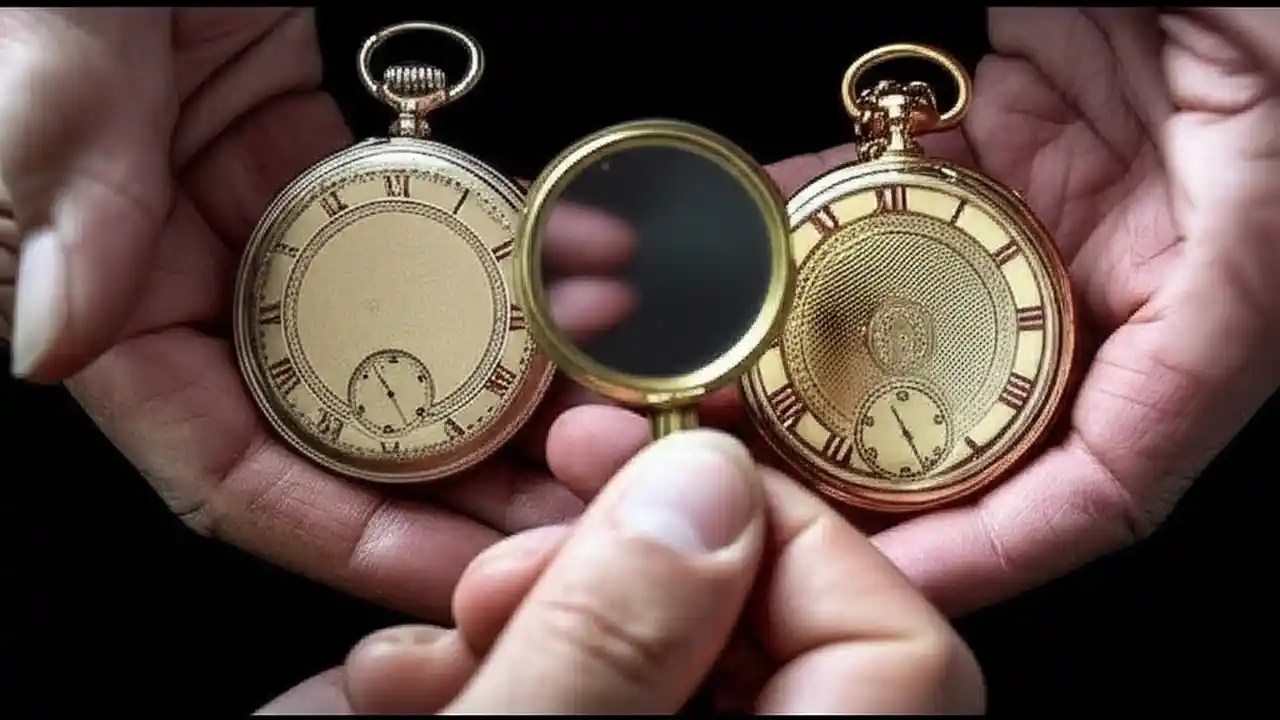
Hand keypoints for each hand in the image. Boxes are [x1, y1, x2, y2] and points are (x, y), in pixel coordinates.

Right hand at [0, 8, 630, 620]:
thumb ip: (45, 162)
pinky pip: (433, 238)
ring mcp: (272, 223)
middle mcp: (193, 274)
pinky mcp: (336, 163)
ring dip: (509, 388)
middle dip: (462, 491)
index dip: (348, 542)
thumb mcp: (39, 38)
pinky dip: (506, 262)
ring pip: (401, 344)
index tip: (468, 578)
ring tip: (615, 414)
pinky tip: (593, 279)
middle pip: (341, 431)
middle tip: (582, 511)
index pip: (229, 471)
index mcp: (105, 287)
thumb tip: (54, 330)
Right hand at [258, 414, 983, 713]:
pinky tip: (395, 684)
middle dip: (641, 557)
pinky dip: (499, 665)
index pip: (900, 653)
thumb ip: (609, 652)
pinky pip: (592, 685)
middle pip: (778, 629)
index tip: (665, 479)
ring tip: (429, 635)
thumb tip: (704, 494)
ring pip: (673, 649)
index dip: (792, 542)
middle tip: (528, 527)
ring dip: (547, 610)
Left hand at [722, 8, 1279, 616]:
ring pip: (922, 317)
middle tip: (753, 482)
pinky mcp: (1005, 143)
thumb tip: (1117, 430)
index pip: (1097, 486)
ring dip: (816, 351)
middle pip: (989, 420)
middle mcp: (1131, 270)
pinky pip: (894, 199)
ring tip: (716, 372)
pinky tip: (744, 237)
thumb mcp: (1274, 115)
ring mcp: (1057, 207)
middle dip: (865, 464)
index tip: (869, 578)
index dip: (985, 552)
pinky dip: (819, 220)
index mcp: (1227, 299)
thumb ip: (1224, 268)